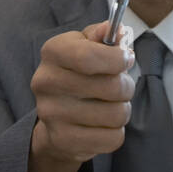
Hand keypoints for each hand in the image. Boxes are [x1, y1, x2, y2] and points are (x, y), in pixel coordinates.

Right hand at [27, 21, 135, 171]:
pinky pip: (112, 139)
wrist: (55, 117)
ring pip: (116, 114)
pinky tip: (103, 125)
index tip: (127, 60)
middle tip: (120, 86)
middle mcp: (46, 81)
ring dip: (122, 110)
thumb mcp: (87, 45)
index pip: (89, 56)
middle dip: (126, 86)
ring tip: (111, 105)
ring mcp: (51, 114)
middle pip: (110, 87)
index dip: (117, 59)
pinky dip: (116, 132)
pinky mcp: (62, 140)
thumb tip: (120, 31)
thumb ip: (104, 35)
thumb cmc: (78, 73)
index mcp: (53, 51)